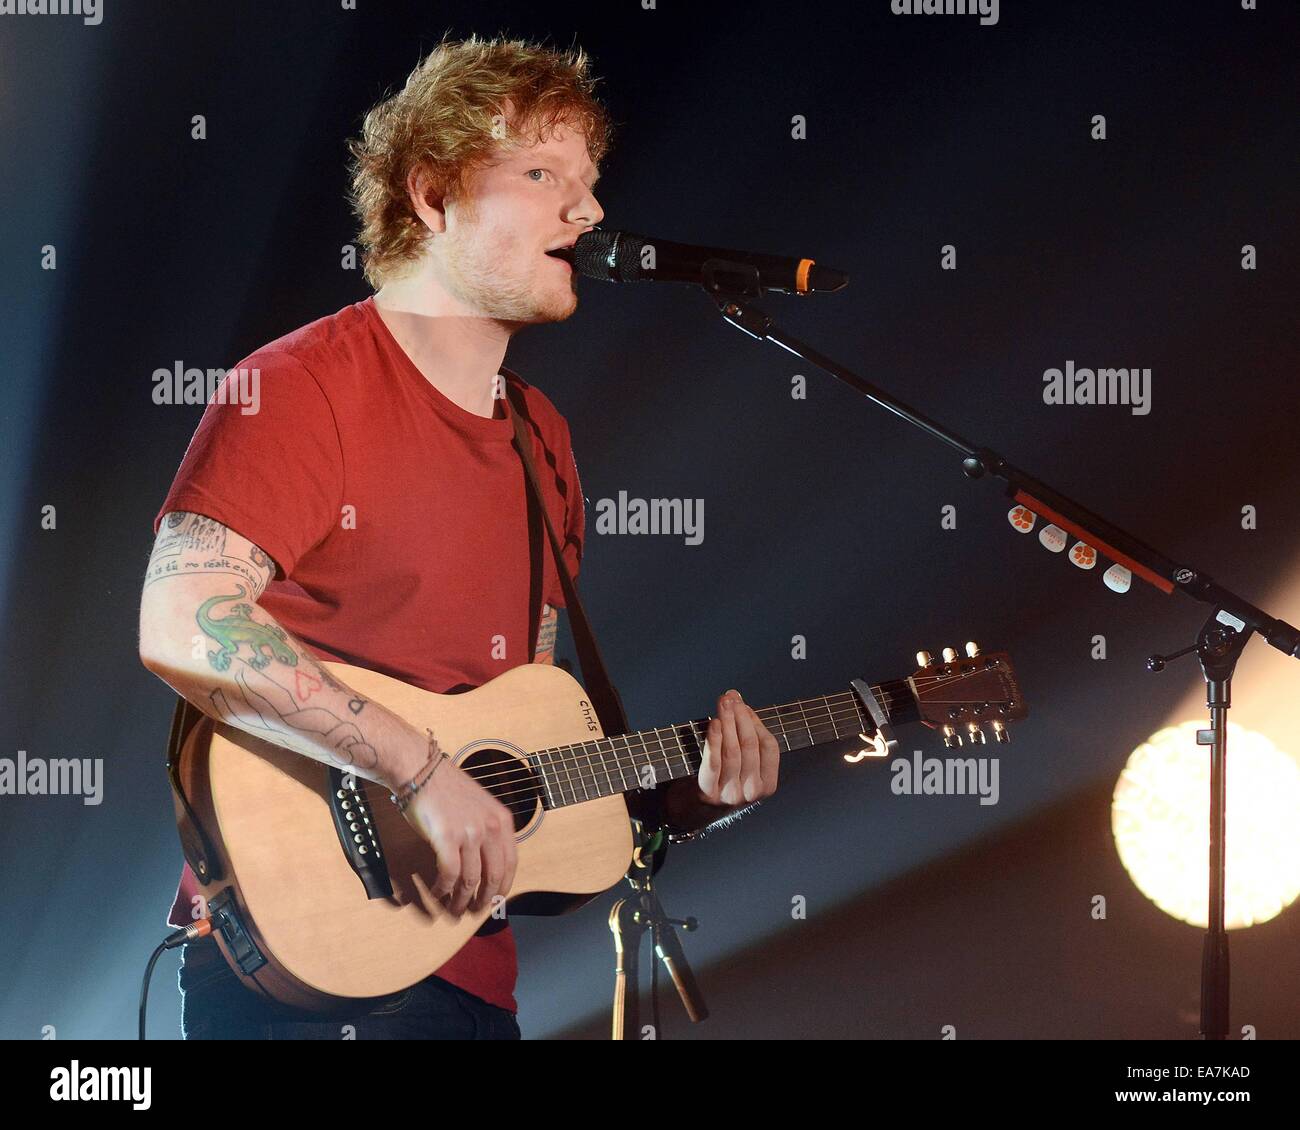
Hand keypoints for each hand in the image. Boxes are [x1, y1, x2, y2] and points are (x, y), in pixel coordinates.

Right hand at [397, 750, 517, 917]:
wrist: (421, 769)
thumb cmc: (445, 786)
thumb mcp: (479, 805)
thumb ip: (487, 829)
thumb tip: (486, 862)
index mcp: (502, 819)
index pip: (511, 863)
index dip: (503, 887)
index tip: (496, 899)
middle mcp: (490, 827)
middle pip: (494, 876)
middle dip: (485, 900)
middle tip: (475, 912)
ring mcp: (469, 832)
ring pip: (471, 880)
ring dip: (461, 900)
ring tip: (453, 910)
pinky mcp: (446, 837)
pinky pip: (449, 874)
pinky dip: (443, 888)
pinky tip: (437, 893)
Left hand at [668, 688, 779, 823]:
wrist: (693, 813)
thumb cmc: (720, 782)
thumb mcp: (741, 768)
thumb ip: (743, 737)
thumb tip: (737, 700)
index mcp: (767, 785)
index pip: (769, 747)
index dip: (756, 722)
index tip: (744, 705)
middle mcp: (752, 792)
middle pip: (750, 746)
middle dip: (740, 717)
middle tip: (731, 698)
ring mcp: (730, 795)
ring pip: (733, 751)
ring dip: (728, 723)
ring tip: (723, 704)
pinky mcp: (708, 794)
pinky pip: (713, 763)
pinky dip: (714, 741)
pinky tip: (714, 723)